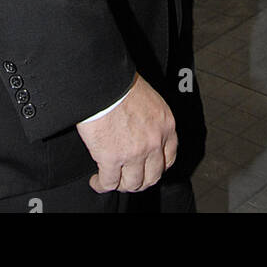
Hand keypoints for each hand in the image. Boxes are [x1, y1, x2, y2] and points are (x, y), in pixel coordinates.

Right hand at [76, 75, 176, 193]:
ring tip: (111, 180)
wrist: (104, 82)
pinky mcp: (112, 158)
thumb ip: (150, 119)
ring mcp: (135, 153)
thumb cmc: (121, 84)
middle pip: (152, 176)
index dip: (157, 167)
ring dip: (121, 184)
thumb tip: (141, 130)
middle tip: (129, 178)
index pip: (169, 157)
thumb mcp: (149, 99)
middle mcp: (154, 141)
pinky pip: (109, 183)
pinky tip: (97, 181)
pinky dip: (102, 184)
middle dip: (140, 180)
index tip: (148, 169)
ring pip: (132, 183)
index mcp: (165, 124)